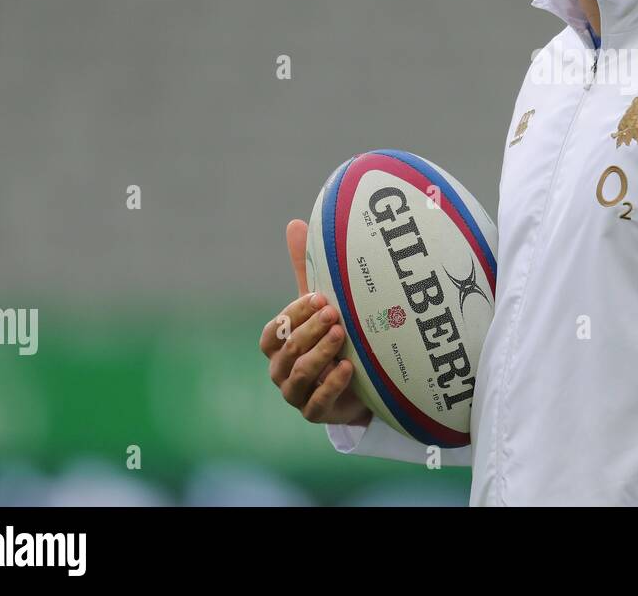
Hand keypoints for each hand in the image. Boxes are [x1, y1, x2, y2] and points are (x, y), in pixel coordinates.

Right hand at [258, 219, 373, 426]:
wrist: (361, 380)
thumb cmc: (335, 335)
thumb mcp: (323, 303)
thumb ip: (307, 270)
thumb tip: (295, 223)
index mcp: (279, 344)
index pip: (276, 329)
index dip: (294, 314)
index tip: (320, 296)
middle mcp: (281, 369)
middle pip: (286, 351)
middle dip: (309, 331)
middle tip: (334, 313)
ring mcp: (296, 394)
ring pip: (299, 375)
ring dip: (319, 354)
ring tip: (341, 336)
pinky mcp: (315, 413)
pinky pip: (316, 403)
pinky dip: (331, 386)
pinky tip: (347, 368)